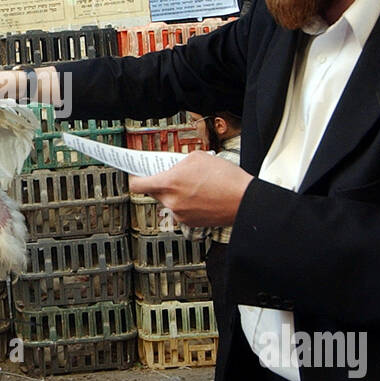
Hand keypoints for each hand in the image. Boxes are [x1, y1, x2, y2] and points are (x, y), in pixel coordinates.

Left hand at [130, 152, 252, 228]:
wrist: (245, 200)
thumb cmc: (226, 179)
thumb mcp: (198, 157)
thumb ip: (177, 162)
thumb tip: (171, 165)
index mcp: (169, 183)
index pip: (137, 184)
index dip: (134, 177)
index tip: (135, 174)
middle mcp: (172, 202)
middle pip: (153, 193)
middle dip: (160, 183)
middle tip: (170, 174)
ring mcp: (181, 215)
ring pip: (168, 202)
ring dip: (175, 193)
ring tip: (191, 184)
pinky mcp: (191, 223)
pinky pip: (181, 210)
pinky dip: (186, 203)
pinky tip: (199, 194)